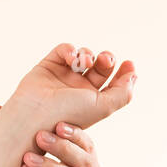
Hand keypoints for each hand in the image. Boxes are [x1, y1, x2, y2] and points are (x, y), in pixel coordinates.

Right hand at [5, 43, 136, 133]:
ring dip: (88, 54)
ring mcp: (63, 76)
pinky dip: (70, 50)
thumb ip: (123, 92)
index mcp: (92, 101)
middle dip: (107, 59)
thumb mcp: (103, 107)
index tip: (129, 64)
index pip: (113, 82)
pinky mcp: (48, 66)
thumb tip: (133, 75)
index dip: (124, 71)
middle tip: (105, 61)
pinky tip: (71, 58)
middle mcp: (79, 89)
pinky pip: (64, 49)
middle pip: (101, 65)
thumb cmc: (67, 116)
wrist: (33, 117)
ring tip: (84, 63)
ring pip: (84, 55)